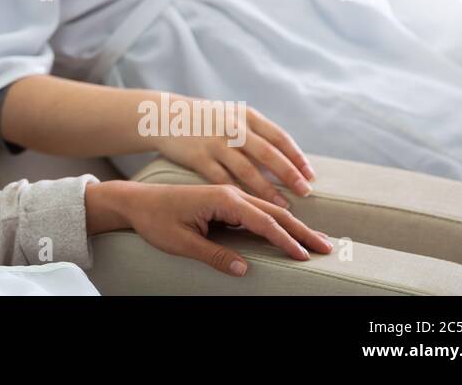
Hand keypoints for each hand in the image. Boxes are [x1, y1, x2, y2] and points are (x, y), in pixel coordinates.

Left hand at [87, 181, 334, 276]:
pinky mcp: (223, 200)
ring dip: (293, 225)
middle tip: (326, 247)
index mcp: (221, 198)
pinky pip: (256, 210)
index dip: (284, 240)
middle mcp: (228, 193)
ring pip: (267, 209)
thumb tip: (245, 269)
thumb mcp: (181, 242)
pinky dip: (276, 220)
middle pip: (272, 212)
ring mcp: (227, 195)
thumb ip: (214, 255)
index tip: (304, 256)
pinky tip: (288, 229)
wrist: (135, 201)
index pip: (262, 221)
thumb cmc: (155, 220)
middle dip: (300, 230)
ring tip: (315, 240)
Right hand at [147, 98, 314, 206]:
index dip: (296, 157)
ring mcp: (215, 142)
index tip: (310, 175)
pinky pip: (222, 178)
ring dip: (267, 189)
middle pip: (267, 153)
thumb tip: (287, 160)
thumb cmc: (206, 121)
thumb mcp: (232, 116)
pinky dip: (238, 193)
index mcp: (245, 116)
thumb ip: (256, 134)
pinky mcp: (199, 157)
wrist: (166, 115)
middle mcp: (232, 127)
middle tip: (305, 192)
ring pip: (247, 169)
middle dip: (289, 174)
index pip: (279, 137)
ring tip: (283, 206)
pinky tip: (249, 206)